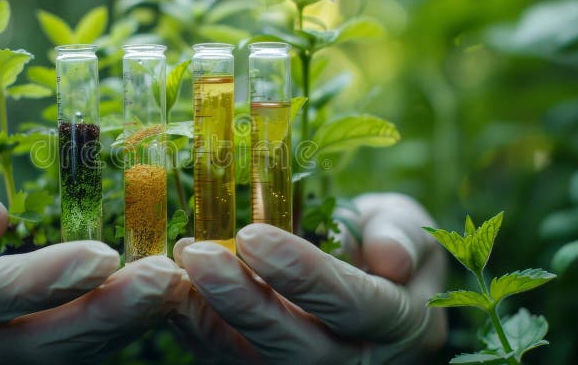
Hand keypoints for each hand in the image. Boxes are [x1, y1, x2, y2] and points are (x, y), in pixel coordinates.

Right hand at [0, 172, 186, 364]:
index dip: (47, 279)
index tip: (102, 255)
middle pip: (42, 342)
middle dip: (108, 312)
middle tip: (163, 279)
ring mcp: (4, 359)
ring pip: (71, 355)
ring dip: (128, 323)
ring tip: (174, 286)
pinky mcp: (37, 356)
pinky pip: (84, 350)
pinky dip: (126, 326)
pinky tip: (164, 297)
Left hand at [169, 193, 446, 364]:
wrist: (370, 283)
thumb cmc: (383, 244)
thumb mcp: (405, 225)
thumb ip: (401, 235)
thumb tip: (389, 258)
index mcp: (395, 320)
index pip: (351, 304)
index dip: (303, 273)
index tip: (254, 235)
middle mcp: (350, 358)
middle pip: (293, 344)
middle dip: (241, 301)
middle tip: (198, 255)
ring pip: (251, 360)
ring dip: (205, 318)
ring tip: (174, 270)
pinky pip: (226, 358)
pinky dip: (195, 327)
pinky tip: (172, 288)